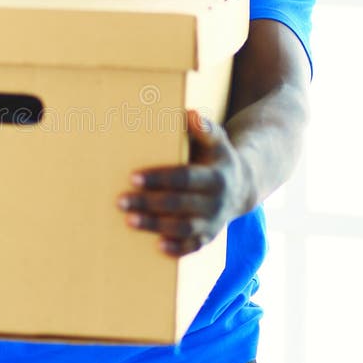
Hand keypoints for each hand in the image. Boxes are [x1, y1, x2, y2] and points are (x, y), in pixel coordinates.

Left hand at [117, 110, 250, 256]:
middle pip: (179, 204)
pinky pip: (193, 246)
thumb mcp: (217, 140)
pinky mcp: (208, 236)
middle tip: (120, 200)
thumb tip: (190, 114)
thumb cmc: (218, 157)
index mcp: (216, 176)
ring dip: (155, 226)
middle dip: (149, 203)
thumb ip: (204, 128)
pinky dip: (176, 248)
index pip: (184, 178)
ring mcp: (213, 221)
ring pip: (183, 228)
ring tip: (129, 220)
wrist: (242, 186)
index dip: (159, 178)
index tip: (133, 177)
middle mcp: (216, 201)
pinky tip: (156, 246)